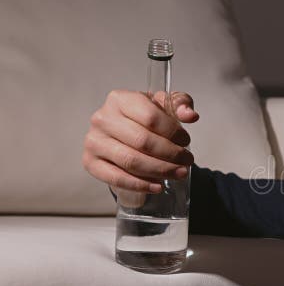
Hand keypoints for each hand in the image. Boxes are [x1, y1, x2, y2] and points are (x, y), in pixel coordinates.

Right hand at [82, 89, 198, 195]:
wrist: (122, 134)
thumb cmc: (146, 119)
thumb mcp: (164, 106)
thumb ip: (180, 104)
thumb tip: (191, 115)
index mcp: (119, 99)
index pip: (151, 117)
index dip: (173, 132)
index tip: (186, 141)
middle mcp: (102, 118)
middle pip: (143, 141)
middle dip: (171, 154)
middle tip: (188, 161)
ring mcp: (93, 141)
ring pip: (132, 161)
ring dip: (160, 170)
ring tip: (179, 173)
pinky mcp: (90, 162)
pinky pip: (117, 178)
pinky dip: (140, 185)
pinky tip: (158, 186)